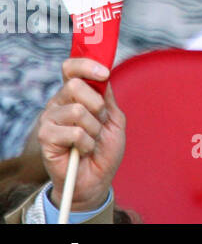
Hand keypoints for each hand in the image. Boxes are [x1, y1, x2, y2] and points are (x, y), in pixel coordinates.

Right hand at [39, 58, 125, 212]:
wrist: (96, 178)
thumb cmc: (104, 148)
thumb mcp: (114, 118)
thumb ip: (107, 96)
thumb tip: (103, 74)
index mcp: (74, 94)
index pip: (71, 68)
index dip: (86, 65)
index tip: (104, 73)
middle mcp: (58, 103)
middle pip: (75, 85)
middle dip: (97, 105)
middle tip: (100, 121)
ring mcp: (49, 119)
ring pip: (77, 110)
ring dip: (94, 128)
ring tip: (91, 139)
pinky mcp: (45, 137)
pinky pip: (74, 132)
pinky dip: (86, 143)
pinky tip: (83, 150)